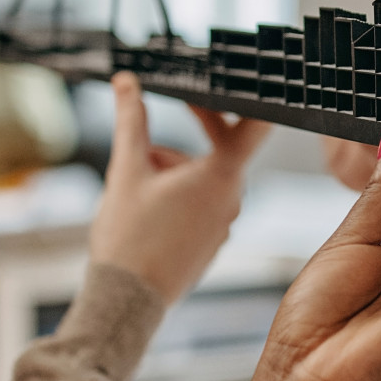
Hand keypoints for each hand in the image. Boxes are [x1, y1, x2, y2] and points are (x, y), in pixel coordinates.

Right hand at [86, 73, 272, 305]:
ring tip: (137, 176)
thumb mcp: (126, 170)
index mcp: (221, 177)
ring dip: (176, 166)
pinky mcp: (212, 240)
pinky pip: (202, 202)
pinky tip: (146, 203)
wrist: (125, 299)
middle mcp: (232, 199)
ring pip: (206, 175)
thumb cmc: (128, 237)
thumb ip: (130, 120)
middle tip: (170, 106)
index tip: (237, 80)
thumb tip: (127, 82)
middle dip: (194, 129)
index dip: (249, 97)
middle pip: (222, 147)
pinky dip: (179, 192)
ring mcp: (224, 222)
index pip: (255, 124)